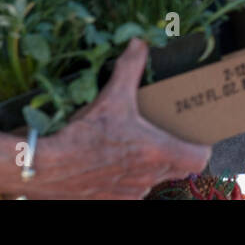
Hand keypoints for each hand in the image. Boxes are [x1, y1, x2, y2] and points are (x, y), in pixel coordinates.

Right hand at [33, 39, 210, 198]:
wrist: (44, 168)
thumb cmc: (81, 135)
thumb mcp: (110, 96)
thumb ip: (129, 67)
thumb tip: (140, 43)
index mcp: (156, 152)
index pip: (198, 158)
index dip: (199, 146)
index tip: (193, 135)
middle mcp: (148, 177)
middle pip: (178, 168)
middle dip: (175, 151)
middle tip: (165, 134)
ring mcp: (130, 192)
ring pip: (154, 180)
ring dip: (150, 166)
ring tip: (137, 146)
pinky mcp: (111, 201)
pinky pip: (131, 191)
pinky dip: (128, 179)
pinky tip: (114, 163)